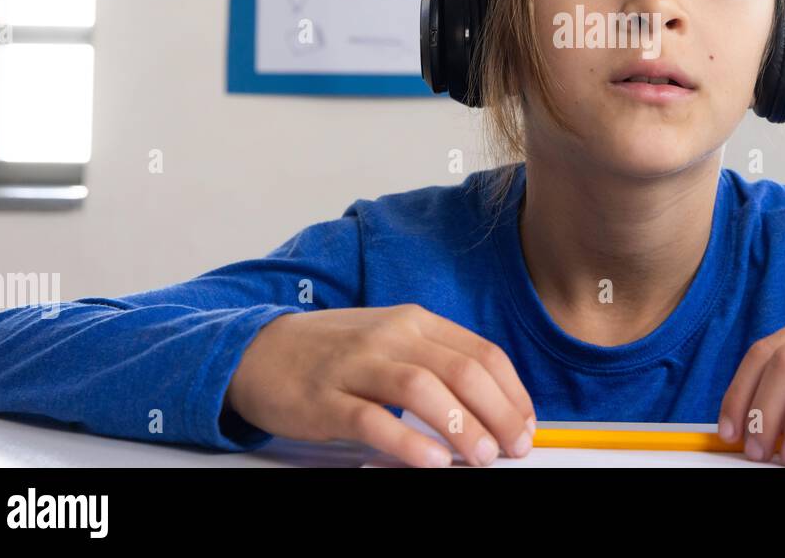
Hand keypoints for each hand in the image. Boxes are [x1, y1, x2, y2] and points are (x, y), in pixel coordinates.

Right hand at [225, 304, 535, 467]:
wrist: (257, 351)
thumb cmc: (334, 353)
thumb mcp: (392, 342)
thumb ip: (437, 363)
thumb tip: (492, 405)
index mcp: (415, 322)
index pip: (482, 353)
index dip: (513, 392)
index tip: (527, 425)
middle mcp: (391, 336)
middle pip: (461, 370)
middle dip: (498, 412)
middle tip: (514, 446)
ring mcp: (357, 364)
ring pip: (422, 389)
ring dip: (461, 426)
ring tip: (482, 456)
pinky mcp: (325, 397)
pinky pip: (372, 419)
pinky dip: (407, 441)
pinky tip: (431, 462)